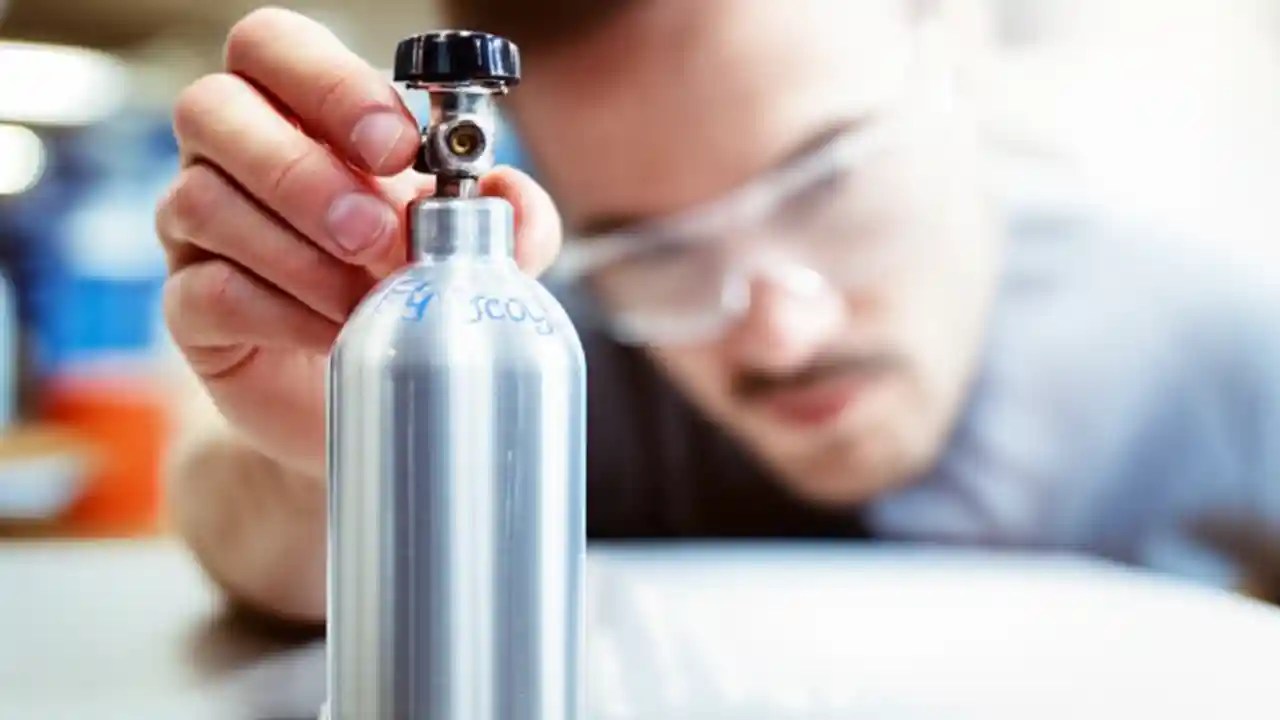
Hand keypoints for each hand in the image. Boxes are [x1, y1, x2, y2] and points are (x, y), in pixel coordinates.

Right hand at [157, 8, 561, 479]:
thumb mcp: (473, 248)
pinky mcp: (188, 308)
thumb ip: (506, 216)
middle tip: (376, 234)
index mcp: (298, 110)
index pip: (273, 46)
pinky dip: (283, 314)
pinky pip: (209, 290)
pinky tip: (336, 335)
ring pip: (204, 202)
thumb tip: (510, 198)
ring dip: (300, 255)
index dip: (331, 84)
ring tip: (366, 300)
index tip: (399, 148)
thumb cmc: (410, 290)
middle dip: (302, 173)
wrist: (377, 392)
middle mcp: (231, 153)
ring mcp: (196, 229)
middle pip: (212, 109)